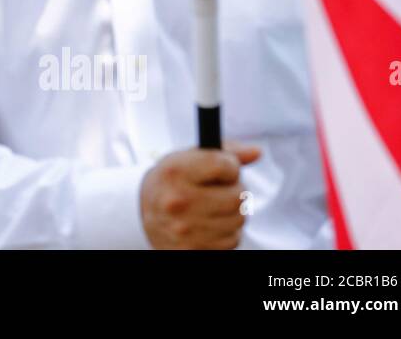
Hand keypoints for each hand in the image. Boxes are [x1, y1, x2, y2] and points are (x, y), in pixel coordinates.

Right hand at [141, 142, 260, 248]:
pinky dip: (227, 232)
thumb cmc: (172, 182)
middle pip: (237, 195)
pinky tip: (211, 224)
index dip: (231, 166)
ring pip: (239, 219)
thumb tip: (257, 152)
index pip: (224, 165)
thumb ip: (223, 152)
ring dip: (233, 212)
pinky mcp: (193, 249)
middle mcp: (178, 200)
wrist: (143, 214)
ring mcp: (185, 228)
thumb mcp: (188, 158)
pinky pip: (232, 240)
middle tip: (222, 189)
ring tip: (215, 207)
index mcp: (175, 172)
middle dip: (235, 190)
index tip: (225, 169)